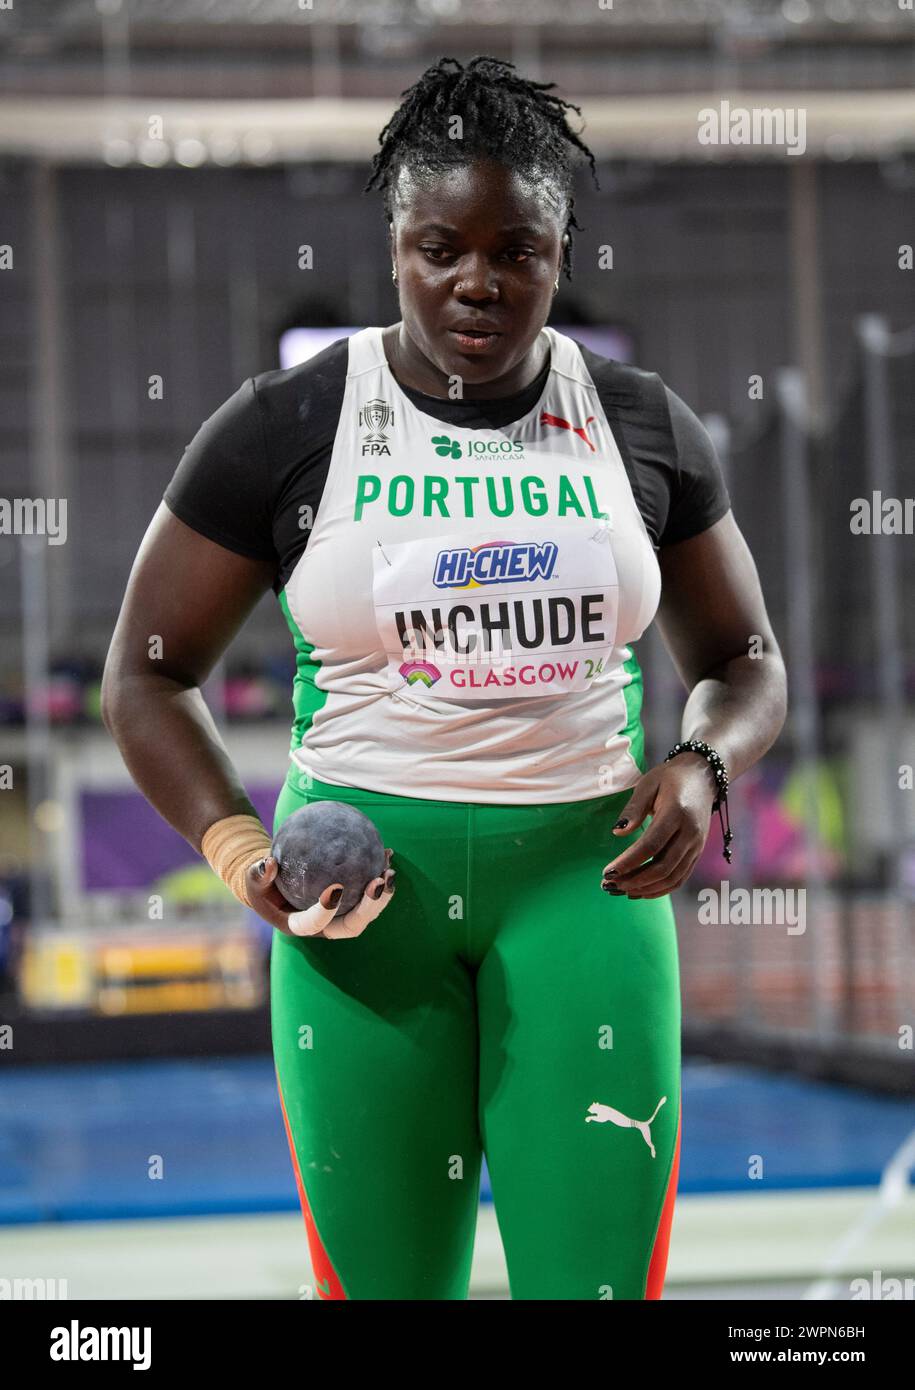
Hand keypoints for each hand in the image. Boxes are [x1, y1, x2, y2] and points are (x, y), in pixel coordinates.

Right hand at [246, 847, 395, 937]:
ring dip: (382, 894)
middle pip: (352, 924)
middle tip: (378, 883)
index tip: (336, 889)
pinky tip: (388, 851)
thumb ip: (258, 874)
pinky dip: (379, 871)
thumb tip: (268, 863)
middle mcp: (325, 925)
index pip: (314, 923)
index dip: (326, 911)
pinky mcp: (350, 902)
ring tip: (390, 870)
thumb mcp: (252, 879)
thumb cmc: (261, 883)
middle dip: (369, 907)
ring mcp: (340, 916)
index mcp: (300, 925)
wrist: (275, 884)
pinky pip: (368, 889)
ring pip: (367, 911)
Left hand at [601, 755, 716, 898]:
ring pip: (672, 877)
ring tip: (620, 890)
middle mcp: (690, 833)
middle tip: (609, 884)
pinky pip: (680, 878)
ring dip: (645, 889)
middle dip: (634, 880)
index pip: (651, 845)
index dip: (629, 862)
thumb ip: (633, 808)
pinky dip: (660, 889)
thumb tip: (617, 832)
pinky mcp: (697, 853)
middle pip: (663, 867)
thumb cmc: (670, 778)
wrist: (702, 777)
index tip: (607, 872)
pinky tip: (640, 891)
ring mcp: (696, 846)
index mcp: (676, 813)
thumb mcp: (648, 784)